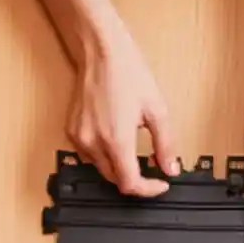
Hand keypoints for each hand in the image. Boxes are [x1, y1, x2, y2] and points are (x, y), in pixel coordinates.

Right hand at [67, 26, 177, 197]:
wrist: (102, 52)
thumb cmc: (128, 73)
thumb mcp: (157, 110)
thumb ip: (166, 144)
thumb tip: (171, 168)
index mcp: (116, 139)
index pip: (130, 184)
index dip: (148, 190)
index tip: (160, 184)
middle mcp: (94, 143)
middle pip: (115, 180)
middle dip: (135, 178)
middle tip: (152, 167)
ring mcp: (80, 138)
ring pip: (102, 169)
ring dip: (119, 168)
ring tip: (135, 152)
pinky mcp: (72, 131)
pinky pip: (90, 156)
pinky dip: (105, 156)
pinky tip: (116, 140)